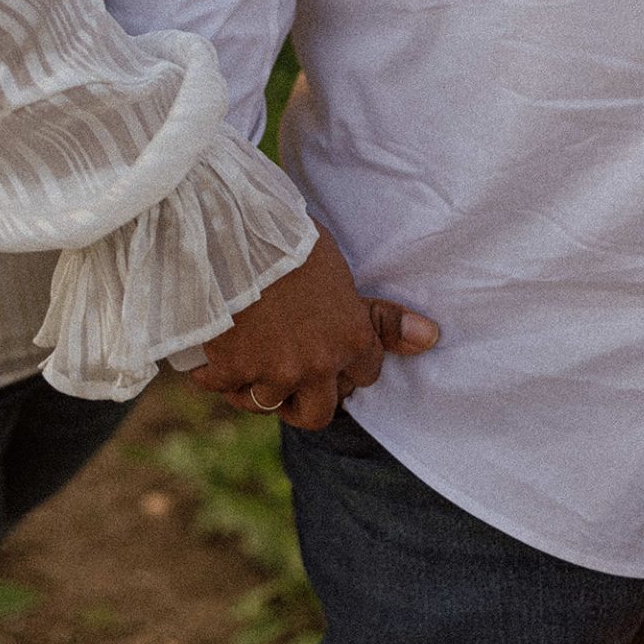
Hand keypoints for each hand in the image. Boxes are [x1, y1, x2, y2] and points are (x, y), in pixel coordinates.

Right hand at [188, 224, 439, 430]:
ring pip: (266, 404)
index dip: (346, 363)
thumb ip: (377, 316)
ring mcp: (272, 371)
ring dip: (256, 387)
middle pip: (317, 415)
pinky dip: (214, 374)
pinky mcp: (230, 368)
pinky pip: (221, 387)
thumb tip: (431, 337)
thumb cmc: (289, 239)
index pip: (365, 376)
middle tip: (287, 376)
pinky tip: (212, 352)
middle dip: (303, 401)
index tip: (326, 348)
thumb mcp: (341, 275)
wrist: (233, 228)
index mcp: (350, 338)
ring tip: (247, 358)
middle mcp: (316, 364)